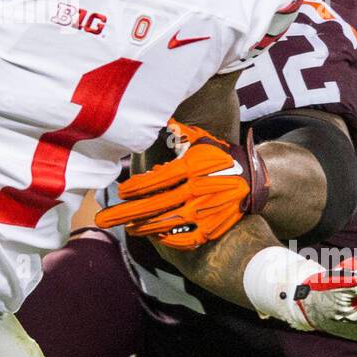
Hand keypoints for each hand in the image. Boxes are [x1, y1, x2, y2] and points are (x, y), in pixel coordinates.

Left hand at [96, 120, 268, 249]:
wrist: (253, 179)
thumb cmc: (219, 156)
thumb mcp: (199, 139)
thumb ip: (175, 132)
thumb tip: (155, 116)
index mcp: (192, 168)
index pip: (157, 181)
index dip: (135, 188)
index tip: (119, 192)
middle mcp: (197, 191)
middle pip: (155, 206)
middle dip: (125, 214)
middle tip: (103, 220)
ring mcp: (205, 212)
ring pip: (166, 224)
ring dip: (142, 227)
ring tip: (126, 227)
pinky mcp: (212, 228)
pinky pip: (186, 239)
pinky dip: (168, 239)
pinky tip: (154, 236)